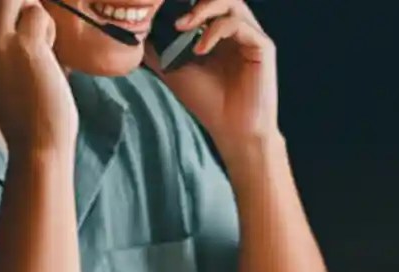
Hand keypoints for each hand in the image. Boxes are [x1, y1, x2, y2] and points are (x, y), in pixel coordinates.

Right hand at [0, 0, 78, 152]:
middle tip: (21, 16)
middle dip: (7, 0)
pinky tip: (48, 52)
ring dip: (28, 6)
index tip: (6, 16)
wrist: (36, 143)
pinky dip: (47, 28)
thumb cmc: (20, 107)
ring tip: (34, 31)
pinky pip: (37, 14)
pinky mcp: (23, 49)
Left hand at [145, 0, 278, 147]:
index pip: (203, 2)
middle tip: (174, 19)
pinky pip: (238, 24)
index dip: (184, 2)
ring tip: (182, 27)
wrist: (233, 131)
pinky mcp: (263, 46)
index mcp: (218, 31)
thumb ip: (158, 46)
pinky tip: (200, 50)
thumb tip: (135, 27)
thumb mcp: (173, 68)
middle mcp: (237, 29)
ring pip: (231, 2)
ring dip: (202, 9)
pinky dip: (215, 31)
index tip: (161, 9)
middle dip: (194, 1)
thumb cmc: (208, 102)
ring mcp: (251, 36)